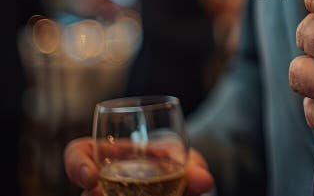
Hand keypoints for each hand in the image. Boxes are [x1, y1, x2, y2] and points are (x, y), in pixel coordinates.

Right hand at [64, 137, 213, 195]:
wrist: (183, 179)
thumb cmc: (175, 162)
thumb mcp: (185, 159)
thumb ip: (194, 167)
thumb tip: (204, 180)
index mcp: (110, 154)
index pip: (78, 154)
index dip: (77, 164)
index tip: (90, 176)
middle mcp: (103, 180)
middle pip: (86, 192)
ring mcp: (111, 194)